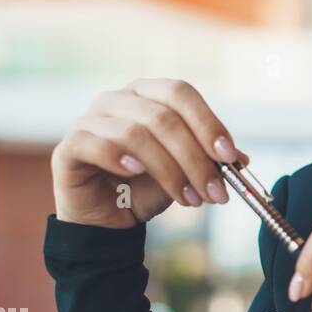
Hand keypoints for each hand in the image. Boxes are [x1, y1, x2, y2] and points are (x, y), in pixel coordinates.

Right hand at [51, 78, 247, 228]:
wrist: (108, 218)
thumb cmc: (147, 186)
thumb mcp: (188, 172)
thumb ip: (212, 161)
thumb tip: (241, 159)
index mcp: (148, 94)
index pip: (181, 93)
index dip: (208, 122)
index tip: (229, 156)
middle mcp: (118, 99)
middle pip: (164, 117)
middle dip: (195, 159)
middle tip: (215, 192)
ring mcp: (90, 119)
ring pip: (136, 133)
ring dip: (170, 170)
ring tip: (189, 199)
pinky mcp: (69, 145)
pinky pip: (95, 144)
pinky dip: (120, 158)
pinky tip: (135, 174)